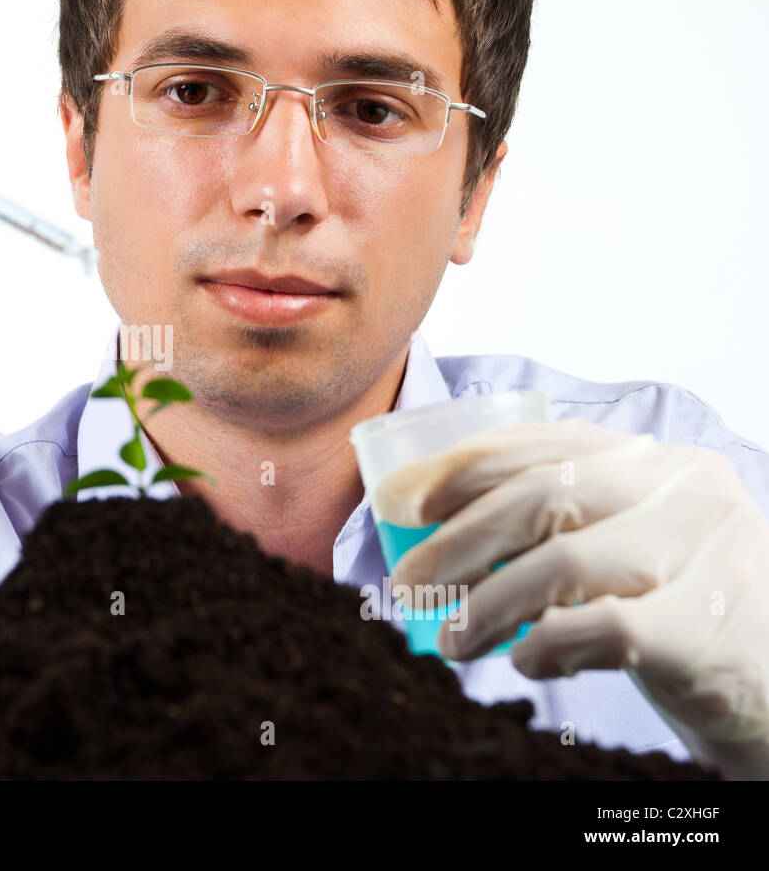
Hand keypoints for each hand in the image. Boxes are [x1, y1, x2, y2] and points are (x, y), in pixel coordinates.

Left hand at [377, 418, 768, 778]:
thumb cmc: (670, 598)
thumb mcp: (616, 539)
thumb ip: (548, 522)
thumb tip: (424, 529)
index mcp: (650, 458)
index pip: (538, 446)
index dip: (457, 470)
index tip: (398, 503)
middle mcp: (684, 488)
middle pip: (541, 498)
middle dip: (456, 544)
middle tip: (407, 586)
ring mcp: (706, 552)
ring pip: (564, 564)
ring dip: (487, 608)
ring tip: (451, 641)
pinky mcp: (709, 626)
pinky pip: (604, 627)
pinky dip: (547, 646)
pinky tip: (525, 662)